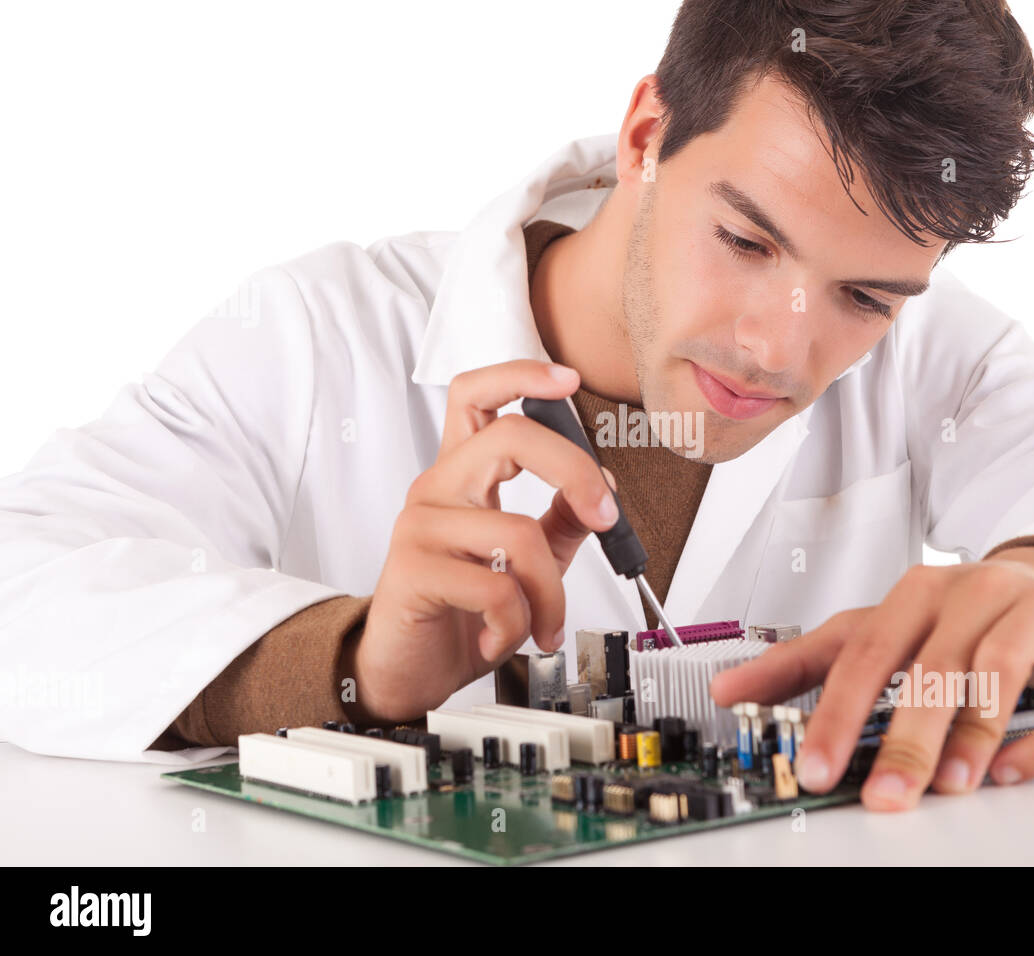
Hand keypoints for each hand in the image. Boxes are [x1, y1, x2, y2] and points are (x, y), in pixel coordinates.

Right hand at [342, 360, 618, 722]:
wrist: (406, 671)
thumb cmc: (458, 612)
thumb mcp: (524, 563)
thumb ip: (559, 522)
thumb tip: (603, 488)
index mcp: (462, 476)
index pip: (476, 397)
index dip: (520, 375)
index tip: (567, 379)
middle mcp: (438, 488)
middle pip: (511, 437)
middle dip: (577, 472)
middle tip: (606, 518)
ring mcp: (421, 526)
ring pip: (518, 533)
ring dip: (550, 594)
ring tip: (543, 626)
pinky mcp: (412, 569)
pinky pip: (495, 588)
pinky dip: (515, 625)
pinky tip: (499, 639)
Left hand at [711, 547, 1033, 809]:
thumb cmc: (954, 612)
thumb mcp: (874, 628)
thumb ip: (803, 661)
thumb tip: (727, 691)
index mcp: (912, 594)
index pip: (864, 653)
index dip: (836, 713)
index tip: (814, 766)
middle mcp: (970, 595)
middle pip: (933, 668)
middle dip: (906, 739)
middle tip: (884, 796)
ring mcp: (1032, 614)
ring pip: (1002, 672)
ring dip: (974, 735)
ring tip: (950, 787)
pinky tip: (1010, 771)